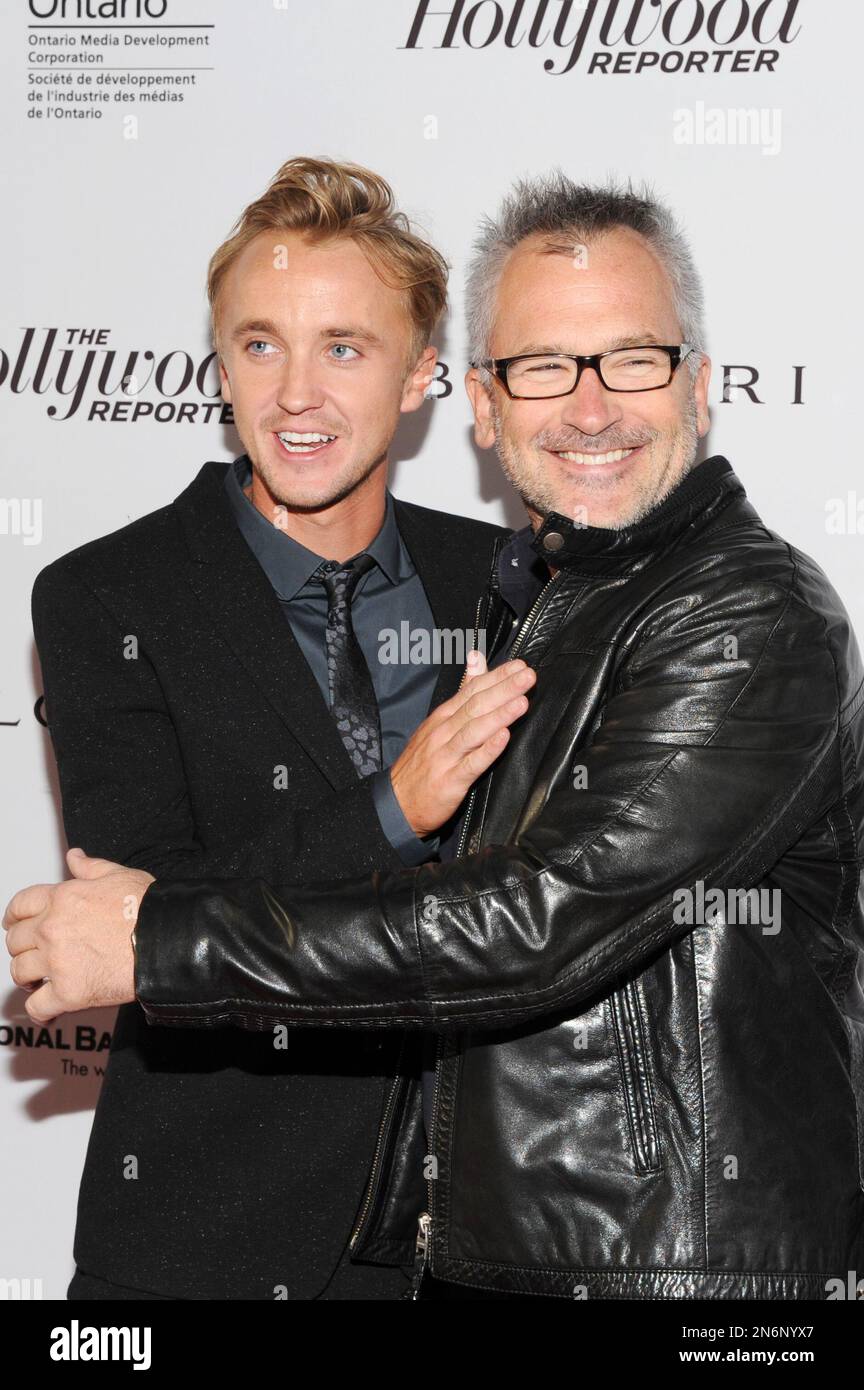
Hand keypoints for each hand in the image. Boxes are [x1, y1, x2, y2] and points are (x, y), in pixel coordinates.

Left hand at [2, 848, 154, 1022]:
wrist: (167, 941)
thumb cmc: (148, 909)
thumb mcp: (119, 875)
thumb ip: (90, 867)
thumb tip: (75, 857)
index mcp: (62, 899)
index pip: (20, 906)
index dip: (14, 916)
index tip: (15, 924)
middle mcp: (52, 929)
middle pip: (16, 941)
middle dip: (22, 948)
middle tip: (33, 954)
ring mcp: (57, 962)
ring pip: (20, 972)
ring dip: (28, 978)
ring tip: (38, 982)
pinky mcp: (68, 993)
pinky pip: (37, 1007)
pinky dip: (41, 1011)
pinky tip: (49, 1010)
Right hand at [390, 652, 536, 835]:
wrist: (397, 802)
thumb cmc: (423, 762)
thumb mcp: (438, 723)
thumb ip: (462, 692)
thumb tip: (476, 658)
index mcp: (442, 717)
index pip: (472, 690)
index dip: (497, 677)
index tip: (520, 666)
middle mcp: (443, 732)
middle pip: (476, 706)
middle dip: (504, 689)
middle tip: (528, 677)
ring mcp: (446, 755)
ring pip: (474, 731)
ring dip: (499, 715)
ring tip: (521, 702)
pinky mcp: (450, 780)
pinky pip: (471, 763)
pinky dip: (487, 749)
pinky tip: (502, 738)